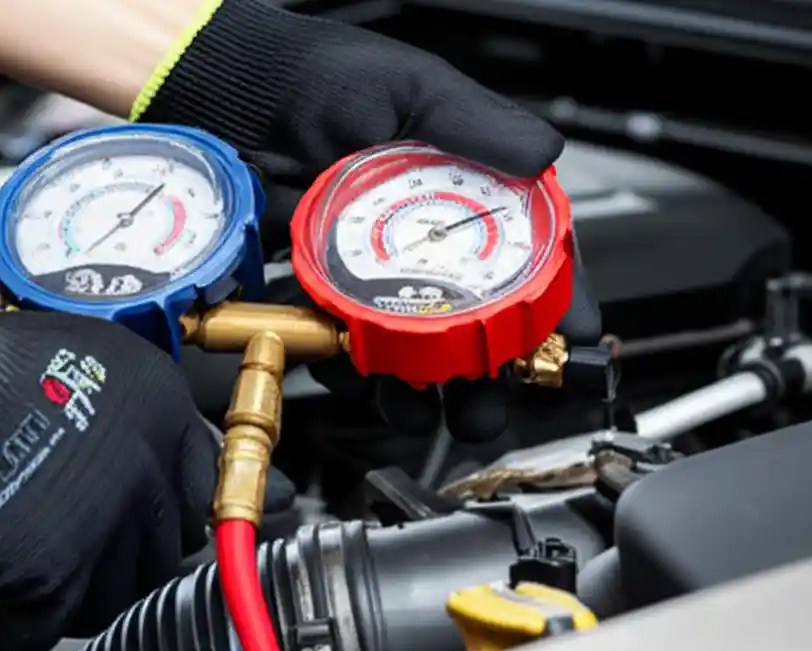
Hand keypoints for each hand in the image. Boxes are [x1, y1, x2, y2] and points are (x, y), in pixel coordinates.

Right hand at [0, 260, 216, 650]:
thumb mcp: (81, 351)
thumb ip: (123, 410)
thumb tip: (132, 449)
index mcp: (162, 409)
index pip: (201, 488)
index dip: (165, 512)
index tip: (148, 524)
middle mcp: (147, 468)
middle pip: (162, 548)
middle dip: (124, 555)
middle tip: (78, 548)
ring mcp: (105, 524)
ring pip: (117, 594)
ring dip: (79, 591)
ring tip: (32, 569)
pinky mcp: (55, 573)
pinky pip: (53, 622)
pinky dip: (21, 615)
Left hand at [137, 0, 598, 442]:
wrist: (238, 96)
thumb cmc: (324, 77)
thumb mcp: (412, 89)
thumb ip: (475, 123)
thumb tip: (541, 154)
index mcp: (463, 192)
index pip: (528, 253)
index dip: (554, 298)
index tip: (573, 335)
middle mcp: (425, 239)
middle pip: (478, 321)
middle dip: (493, 372)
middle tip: (495, 404)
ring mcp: (374, 271)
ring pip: (415, 348)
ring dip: (427, 389)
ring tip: (432, 412)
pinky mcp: (323, 290)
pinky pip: (347, 344)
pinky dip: (356, 374)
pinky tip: (366, 385)